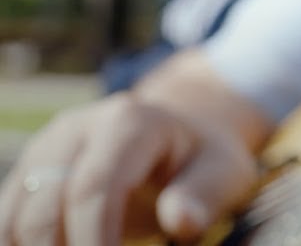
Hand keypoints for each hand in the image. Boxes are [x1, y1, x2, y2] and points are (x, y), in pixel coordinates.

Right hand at [0, 92, 256, 244]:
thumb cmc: (203, 158)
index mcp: (128, 122)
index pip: (95, 187)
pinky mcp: (29, 173)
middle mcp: (76, 129)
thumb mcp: (224, 170)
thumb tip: (181, 221)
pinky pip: (8, 219)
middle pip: (45, 203)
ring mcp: (46, 150)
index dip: (94, 239)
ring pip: (15, 214)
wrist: (178, 132)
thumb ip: (203, 195)